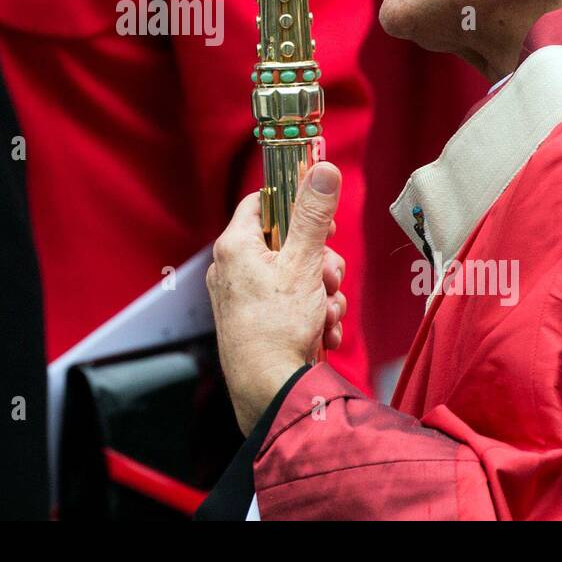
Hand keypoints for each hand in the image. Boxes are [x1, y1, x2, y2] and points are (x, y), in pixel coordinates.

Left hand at [207, 162, 345, 435]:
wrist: (267, 390)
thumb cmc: (276, 326)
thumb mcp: (304, 263)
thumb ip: (314, 216)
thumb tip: (324, 170)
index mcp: (235, 245)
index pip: (264, 202)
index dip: (296, 205)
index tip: (322, 221)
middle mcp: (231, 268)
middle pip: (286, 242)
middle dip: (320, 262)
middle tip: (329, 278)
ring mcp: (242, 297)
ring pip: (295, 277)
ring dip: (321, 293)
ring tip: (325, 314)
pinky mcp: (254, 322)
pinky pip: (290, 305)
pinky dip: (312, 315)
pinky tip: (322, 333)